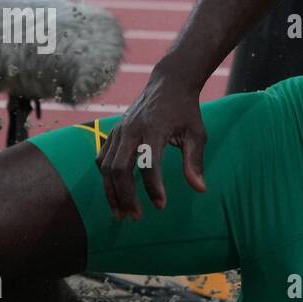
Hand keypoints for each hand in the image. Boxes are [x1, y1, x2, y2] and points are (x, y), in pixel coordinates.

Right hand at [96, 70, 206, 220]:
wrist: (168, 84)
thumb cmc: (185, 111)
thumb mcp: (197, 134)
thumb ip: (195, 162)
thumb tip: (200, 190)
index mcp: (153, 129)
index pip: (148, 164)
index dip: (153, 187)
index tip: (161, 205)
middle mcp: (131, 130)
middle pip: (118, 169)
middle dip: (125, 196)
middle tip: (135, 217)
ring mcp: (118, 130)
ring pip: (106, 166)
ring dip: (111, 193)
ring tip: (121, 214)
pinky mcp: (113, 132)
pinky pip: (102, 158)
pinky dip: (106, 178)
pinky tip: (115, 194)